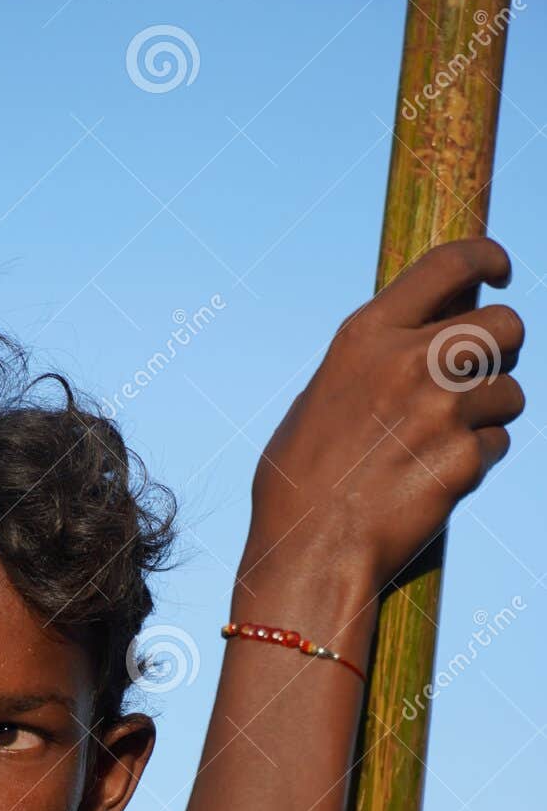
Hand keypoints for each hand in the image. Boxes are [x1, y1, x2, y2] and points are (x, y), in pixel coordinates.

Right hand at [248, 238, 523, 592]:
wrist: (310, 552)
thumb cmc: (300, 484)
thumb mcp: (320, 399)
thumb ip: (371, 360)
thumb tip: (414, 333)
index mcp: (368, 337)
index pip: (450, 263)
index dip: (486, 258)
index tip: (498, 271)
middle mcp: (411, 362)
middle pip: (505, 325)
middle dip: (504, 349)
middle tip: (482, 375)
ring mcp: (443, 410)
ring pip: (511, 391)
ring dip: (491, 414)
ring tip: (444, 443)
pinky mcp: (465, 460)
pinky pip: (497, 446)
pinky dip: (477, 462)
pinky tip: (436, 480)